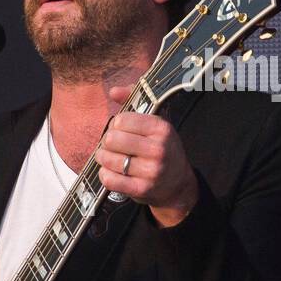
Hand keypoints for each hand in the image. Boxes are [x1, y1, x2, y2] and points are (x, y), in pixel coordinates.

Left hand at [95, 86, 198, 226]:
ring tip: (111, 158)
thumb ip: (133, 100)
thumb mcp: (154, 123)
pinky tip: (111, 172)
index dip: (116, 125)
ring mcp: (151, 171)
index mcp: (161, 128)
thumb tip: (113, 91)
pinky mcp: (141, 189)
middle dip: (107, 142)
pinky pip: (109, 179)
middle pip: (111, 139)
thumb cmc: (161, 148)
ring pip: (107, 159)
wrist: (176, 184)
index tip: (121, 130)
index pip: (121, 120)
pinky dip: (105, 175)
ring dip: (104, 158)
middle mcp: (158, 149)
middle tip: (114, 146)